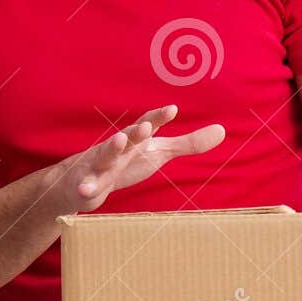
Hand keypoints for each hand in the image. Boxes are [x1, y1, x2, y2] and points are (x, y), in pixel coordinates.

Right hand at [45, 104, 225, 213]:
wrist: (78, 180)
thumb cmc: (125, 162)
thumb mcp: (158, 152)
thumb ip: (188, 143)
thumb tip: (222, 130)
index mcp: (135, 140)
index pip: (147, 124)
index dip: (158, 117)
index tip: (172, 109)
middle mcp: (117, 148)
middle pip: (127, 136)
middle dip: (136, 131)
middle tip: (147, 127)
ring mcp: (99, 165)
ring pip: (105, 156)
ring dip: (111, 148)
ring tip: (119, 140)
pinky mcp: (86, 183)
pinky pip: (86, 186)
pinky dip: (86, 187)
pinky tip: (86, 191)